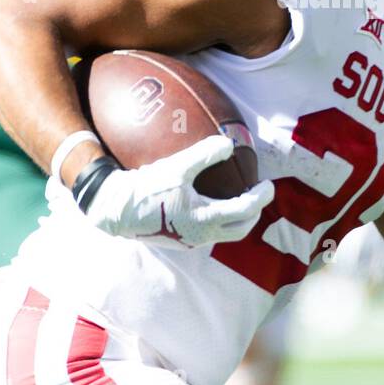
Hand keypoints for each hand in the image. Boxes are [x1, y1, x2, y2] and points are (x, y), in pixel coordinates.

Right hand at [85, 134, 272, 248]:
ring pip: (224, 233)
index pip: (245, 210)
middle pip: (240, 229)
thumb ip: (205, 154)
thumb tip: (229, 144)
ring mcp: (189, 240)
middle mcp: (200, 235)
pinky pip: (208, 231)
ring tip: (238, 199)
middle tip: (258, 194)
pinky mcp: (178, 240)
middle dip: (254, 213)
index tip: (268, 184)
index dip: (261, 197)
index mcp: (205, 219)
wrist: (115, 210)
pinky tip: (210, 203)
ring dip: (237, 219)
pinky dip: (219, 220)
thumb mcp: (177, 167)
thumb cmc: (146, 188)